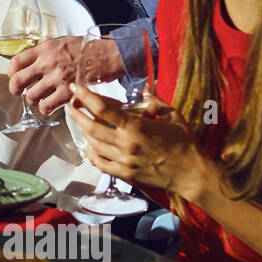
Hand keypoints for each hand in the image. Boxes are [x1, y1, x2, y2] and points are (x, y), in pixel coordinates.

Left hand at [9, 35, 116, 115]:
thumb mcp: (60, 42)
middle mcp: (48, 63)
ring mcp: (58, 78)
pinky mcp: (68, 92)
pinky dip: (46, 108)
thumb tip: (28, 63)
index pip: (15, 62)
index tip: (14, 77)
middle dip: (15, 90)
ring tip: (39, 98)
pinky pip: (47, 106)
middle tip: (19, 92)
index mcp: (44, 49)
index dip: (11, 72)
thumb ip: (43, 52)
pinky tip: (50, 105)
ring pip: (31, 97)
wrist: (107, 55)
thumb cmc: (85, 48)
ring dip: (33, 100)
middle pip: (18, 81)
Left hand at [66, 84, 206, 200]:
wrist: (191, 174)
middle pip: (90, 127)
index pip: (102, 109)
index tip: (75, 88)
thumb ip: (156, 102)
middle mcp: (125, 144)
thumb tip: (144, 91)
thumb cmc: (185, 143)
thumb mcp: (173, 116)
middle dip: (76, 114)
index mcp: (136, 127)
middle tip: (70, 105)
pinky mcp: (125, 174)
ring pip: (93, 144)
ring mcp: (123, 161)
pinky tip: (90, 145)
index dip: (85, 96)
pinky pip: (99, 163)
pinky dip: (91, 153)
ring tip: (80, 122)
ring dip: (83, 132)